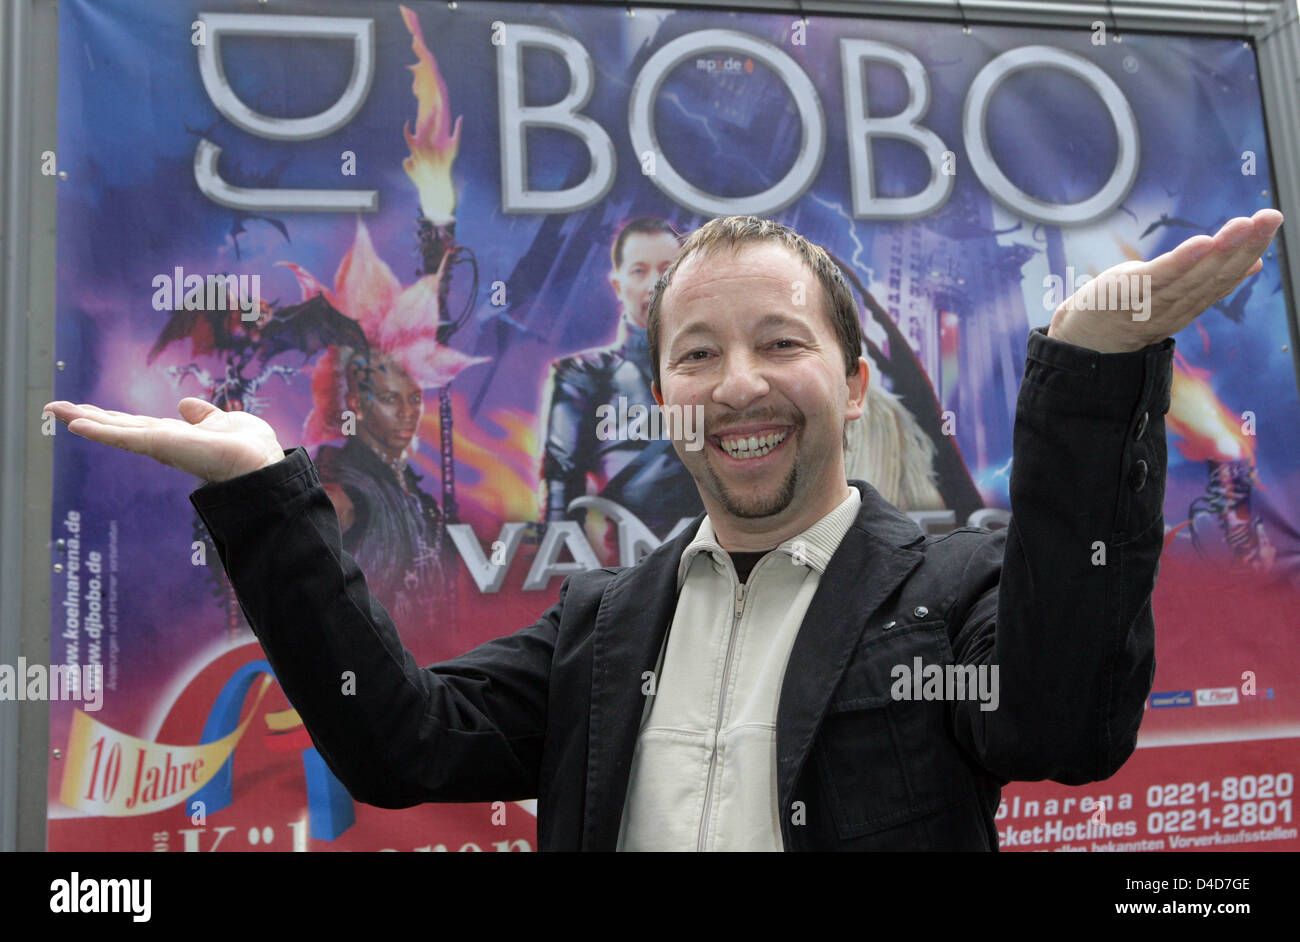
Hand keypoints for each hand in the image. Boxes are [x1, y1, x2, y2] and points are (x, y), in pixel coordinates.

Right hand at [41, 398, 286, 482]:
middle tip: (55, 407)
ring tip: (54, 408)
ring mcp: (158, 445)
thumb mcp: (224, 422)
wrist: (259, 464)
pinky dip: (99, 429)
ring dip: (83, 419)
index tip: (87, 412)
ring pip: (113, 430)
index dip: (112, 418)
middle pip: (117, 427)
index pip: (136, 425)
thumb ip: (203, 416)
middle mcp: (162, 442)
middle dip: (87, 417)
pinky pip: (122, 436)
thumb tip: (186, 405)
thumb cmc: (249, 448)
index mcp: (176, 437)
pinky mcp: (159, 445)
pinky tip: (75, 423)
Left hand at [1049, 208, 1282, 352]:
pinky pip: (1158, 278)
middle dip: (1244, 245)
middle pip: (1215, 275)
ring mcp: (1152, 302)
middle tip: (1269, 218)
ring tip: (1242, 225)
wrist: (1083, 343)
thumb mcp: (1175, 293)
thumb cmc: (1130, 311)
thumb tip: (1254, 264)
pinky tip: (1201, 243)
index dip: (1251, 250)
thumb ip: (1210, 280)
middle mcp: (1177, 306)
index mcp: (1191, 303)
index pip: (1226, 276)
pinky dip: (1181, 262)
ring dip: (1220, 250)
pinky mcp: (1127, 295)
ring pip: (1193, 276)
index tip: (1271, 222)